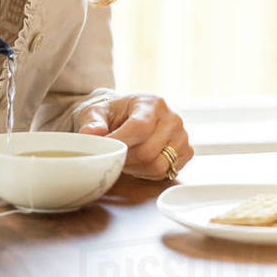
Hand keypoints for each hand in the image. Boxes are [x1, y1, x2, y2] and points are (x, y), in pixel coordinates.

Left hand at [77, 93, 192, 180]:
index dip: (121, 142)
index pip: (140, 127)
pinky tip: (140, 162)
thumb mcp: (98, 112)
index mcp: (152, 104)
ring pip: (157, 166)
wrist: (131, 117)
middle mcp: (172, 118)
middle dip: (126, 159)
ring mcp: (182, 136)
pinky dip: (149, 173)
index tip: (106, 148)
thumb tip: (89, 133)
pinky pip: (166, 172)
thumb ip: (92, 122)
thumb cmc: (115, 115)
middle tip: (115, 155)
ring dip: (136, 168)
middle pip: (148, 152)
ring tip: (126, 158)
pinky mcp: (187, 152)